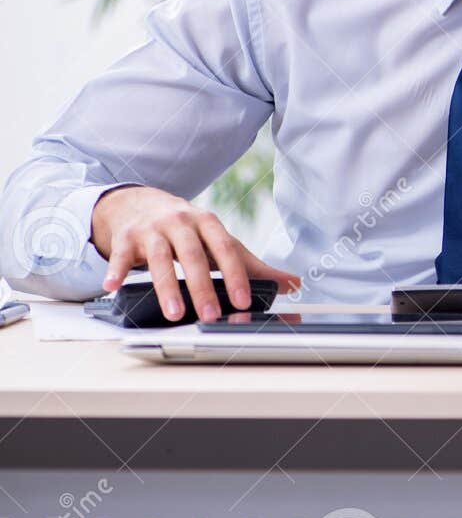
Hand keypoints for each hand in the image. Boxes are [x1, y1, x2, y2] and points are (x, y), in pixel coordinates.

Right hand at [91, 185, 299, 321]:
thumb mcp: (219, 240)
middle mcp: (180, 223)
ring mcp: (151, 230)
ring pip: (159, 259)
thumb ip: (253, 265)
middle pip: (193, 256)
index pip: (226, 250)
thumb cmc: (186, 228)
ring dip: (166, 287)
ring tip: (175, 313)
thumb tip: (293, 284)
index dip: (236, 275)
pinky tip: (112, 287)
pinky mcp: (125, 239)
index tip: (243, 301)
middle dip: (203, 287)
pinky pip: (121, 257)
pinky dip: (116, 271)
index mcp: (208, 223)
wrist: (139, 202)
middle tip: (211, 315)